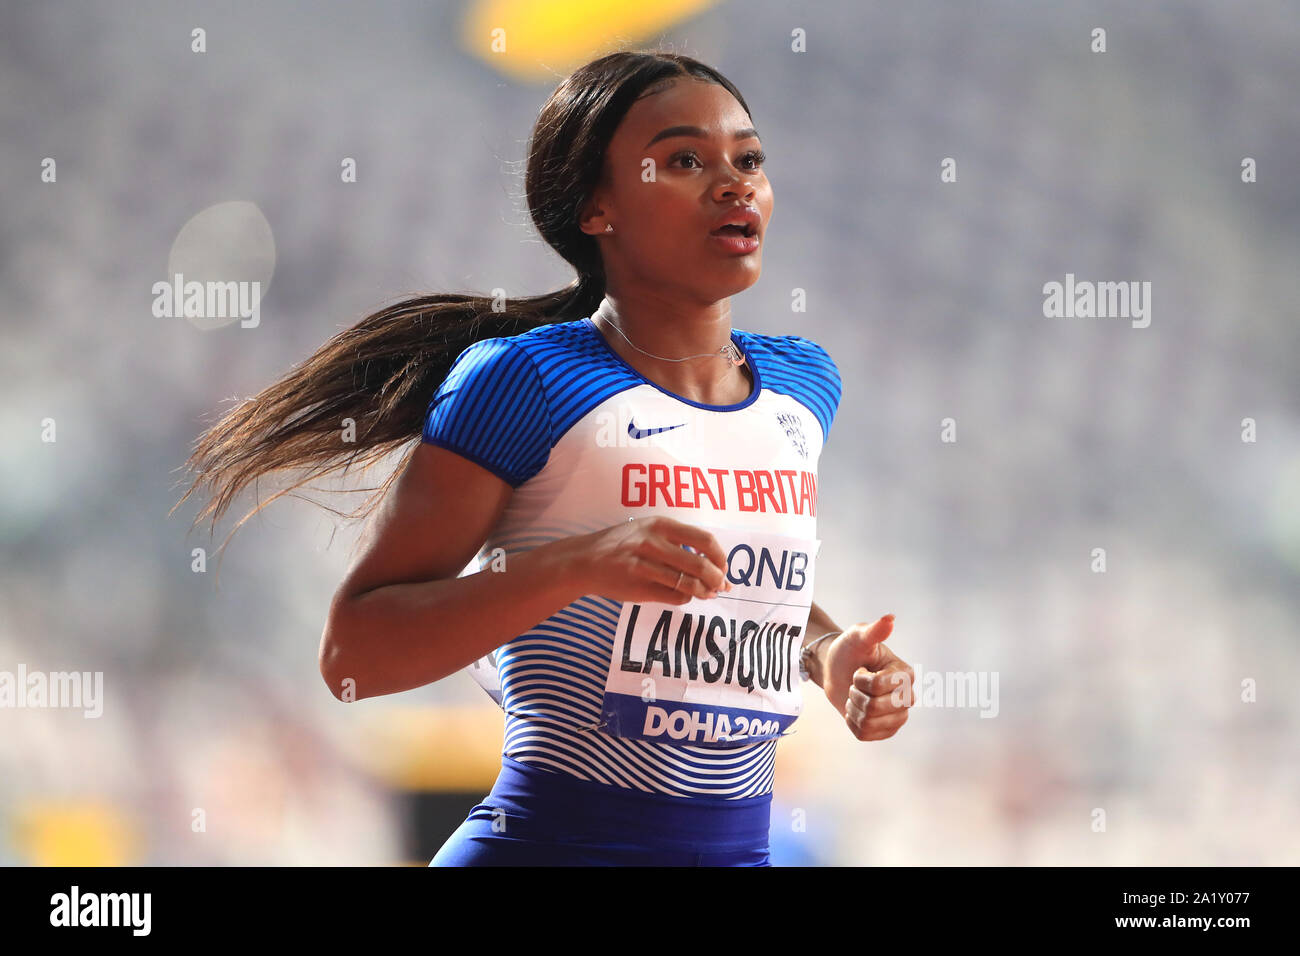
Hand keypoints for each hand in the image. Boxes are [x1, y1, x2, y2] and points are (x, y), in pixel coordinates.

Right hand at [564, 516, 732, 605]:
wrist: (584, 560)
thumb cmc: (621, 544)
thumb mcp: (648, 529)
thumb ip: (677, 541)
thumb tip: (713, 563)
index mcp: (660, 524)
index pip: (705, 540)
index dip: (720, 556)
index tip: (723, 566)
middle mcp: (653, 543)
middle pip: (700, 565)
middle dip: (717, 578)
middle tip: (721, 585)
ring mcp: (645, 566)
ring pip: (689, 584)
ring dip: (704, 592)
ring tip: (707, 594)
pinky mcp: (639, 587)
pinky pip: (674, 597)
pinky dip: (685, 598)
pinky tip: (685, 596)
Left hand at [819, 614, 913, 740]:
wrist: (837, 670)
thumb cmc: (849, 650)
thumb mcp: (858, 637)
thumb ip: (873, 630)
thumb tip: (890, 619)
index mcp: (906, 674)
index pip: (878, 687)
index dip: (860, 679)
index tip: (861, 669)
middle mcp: (907, 697)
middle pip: (874, 708)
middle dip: (855, 695)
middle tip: (855, 685)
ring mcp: (898, 717)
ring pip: (868, 724)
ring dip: (853, 709)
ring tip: (856, 696)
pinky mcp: (886, 731)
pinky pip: (864, 735)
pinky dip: (852, 722)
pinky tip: (855, 710)